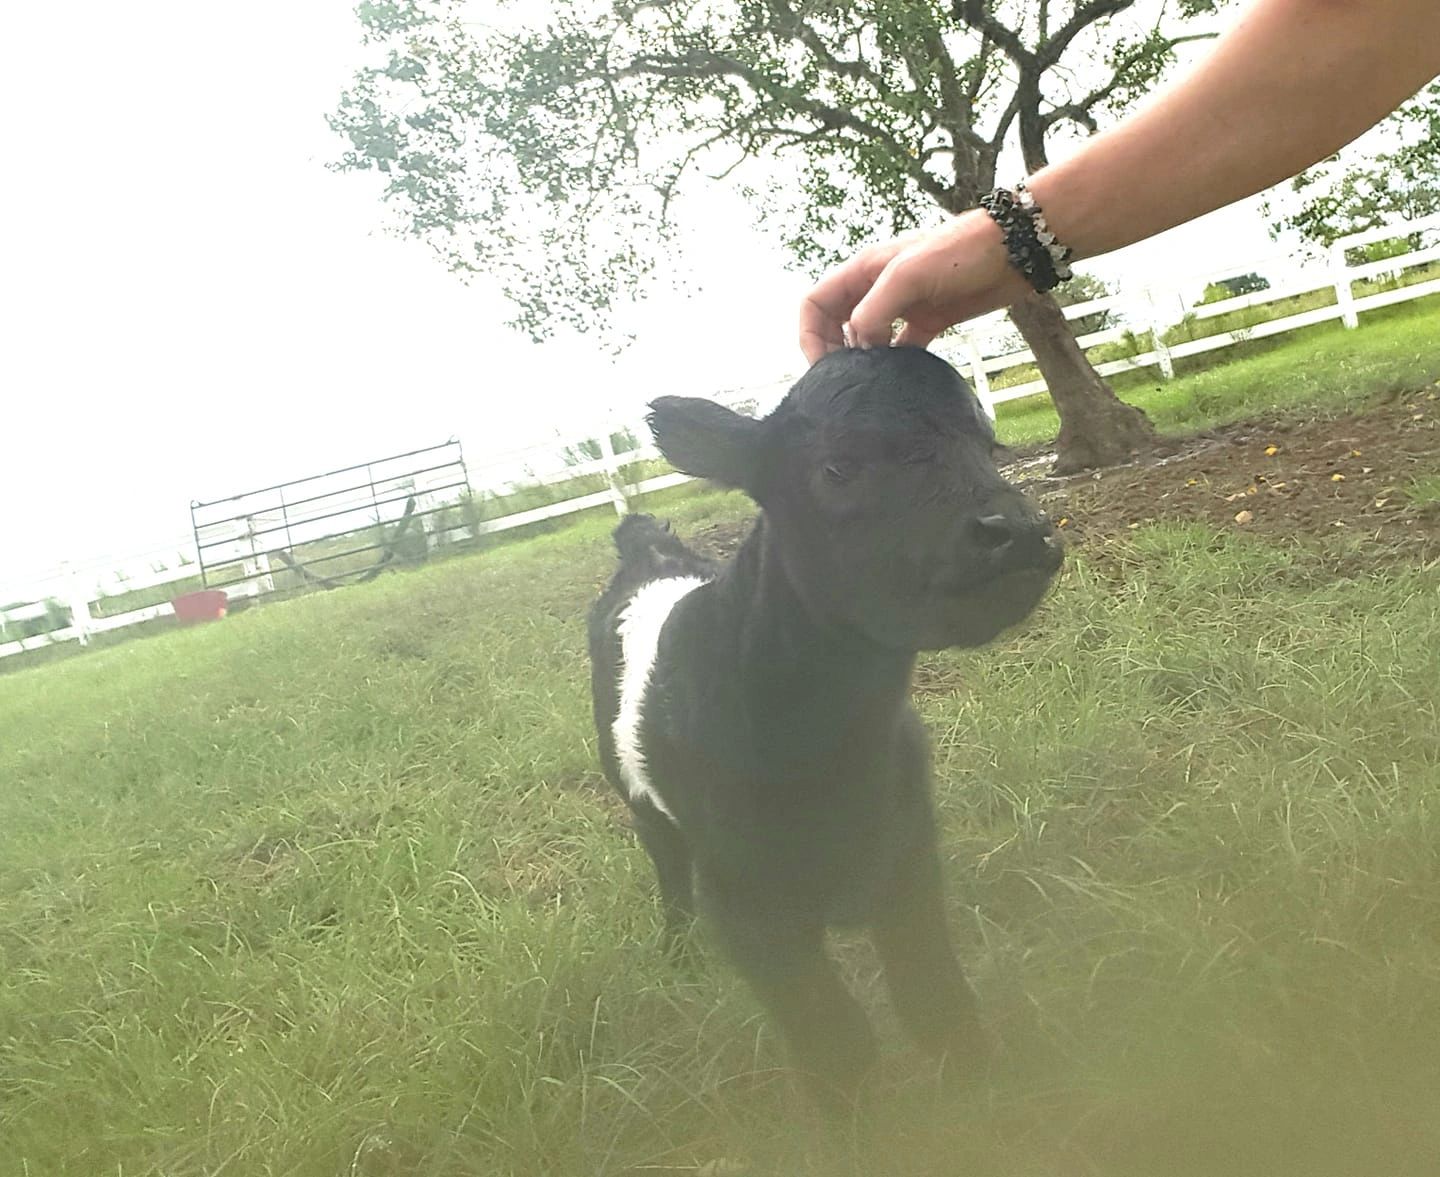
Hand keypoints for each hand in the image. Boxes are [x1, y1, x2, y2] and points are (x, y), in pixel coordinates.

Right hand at [798, 209, 1030, 363]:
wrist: (1016, 250)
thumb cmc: (962, 251)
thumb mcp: (908, 275)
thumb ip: (874, 310)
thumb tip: (858, 348)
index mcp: (863, 271)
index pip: (815, 303)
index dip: (809, 335)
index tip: (823, 367)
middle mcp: (878, 288)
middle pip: (835, 323)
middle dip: (832, 352)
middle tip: (844, 383)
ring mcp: (904, 306)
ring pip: (866, 338)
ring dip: (863, 361)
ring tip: (870, 385)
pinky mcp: (930, 320)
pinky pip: (900, 348)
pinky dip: (896, 364)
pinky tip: (903, 380)